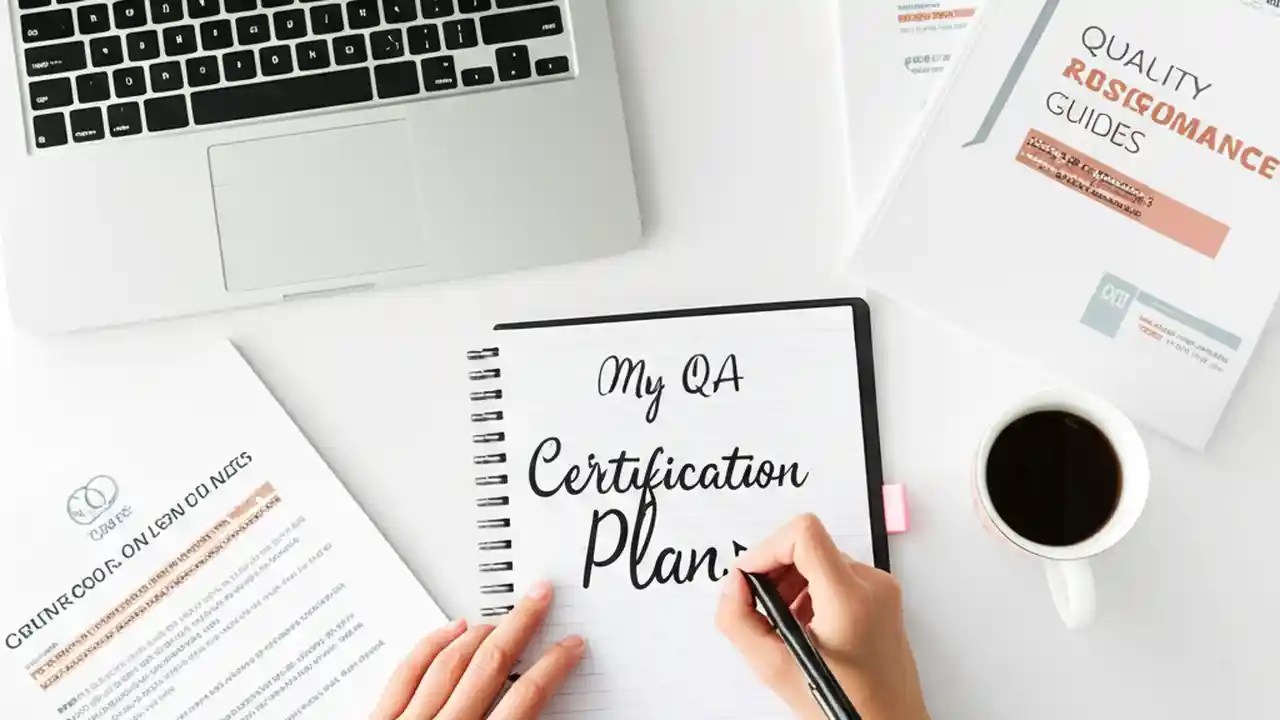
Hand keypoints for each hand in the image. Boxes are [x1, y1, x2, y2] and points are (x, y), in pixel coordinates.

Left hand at [371, 581, 584, 719]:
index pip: (527, 699)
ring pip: (450, 663)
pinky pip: (406, 674)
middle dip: (521, 626)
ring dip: (481, 634)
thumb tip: (540, 702)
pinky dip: (431, 647)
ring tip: (503, 617)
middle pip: (490, 666)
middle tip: (539, 597)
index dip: (553, 667)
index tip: (570, 647)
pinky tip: (451, 631)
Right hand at [717, 514, 929, 719]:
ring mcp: (882, 589)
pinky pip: (838, 575)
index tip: (750, 575)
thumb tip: (733, 584)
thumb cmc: (845, 707)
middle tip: (761, 607)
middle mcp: (872, 585)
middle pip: (810, 545)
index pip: (804, 534)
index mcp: (849, 599)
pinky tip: (806, 627)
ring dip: (792, 583)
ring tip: (785, 624)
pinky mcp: (884, 597)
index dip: (767, 549)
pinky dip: (813, 592)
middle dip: (775, 570)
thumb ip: (739, 620)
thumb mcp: (775, 668)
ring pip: (822, 559)